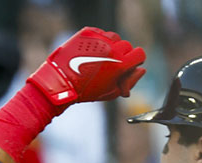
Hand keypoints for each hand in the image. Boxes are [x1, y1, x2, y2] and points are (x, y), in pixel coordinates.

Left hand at [28, 26, 145, 107]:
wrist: (60, 83)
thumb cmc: (86, 91)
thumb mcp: (111, 91)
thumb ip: (130, 81)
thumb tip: (141, 70)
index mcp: (120, 63)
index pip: (140, 54)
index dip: (136, 61)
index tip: (128, 66)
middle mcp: (112, 48)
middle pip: (127, 46)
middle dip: (122, 55)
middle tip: (110, 66)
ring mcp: (99, 38)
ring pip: (114, 37)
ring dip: (111, 46)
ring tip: (99, 58)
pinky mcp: (88, 32)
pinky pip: (100, 33)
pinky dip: (99, 41)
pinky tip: (91, 52)